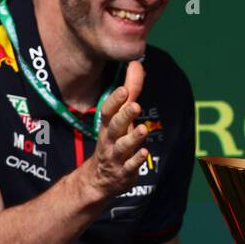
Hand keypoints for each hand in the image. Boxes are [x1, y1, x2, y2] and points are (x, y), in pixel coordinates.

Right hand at [84, 60, 150, 199]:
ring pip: (122, 147)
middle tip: (135, 105)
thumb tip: (137, 64)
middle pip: (114, 126)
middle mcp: (109, 139)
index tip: (124, 89)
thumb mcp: (119, 116)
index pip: (108, 110)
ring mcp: (116, 156)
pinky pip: (130, 166)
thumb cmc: (113, 140)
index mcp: (108, 125)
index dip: (115, 100)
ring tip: (143, 130)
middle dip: (124, 116)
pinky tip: (145, 153)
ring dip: (132, 138)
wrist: (99, 179)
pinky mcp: (124, 172)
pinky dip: (136, 160)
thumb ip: (131, 91)